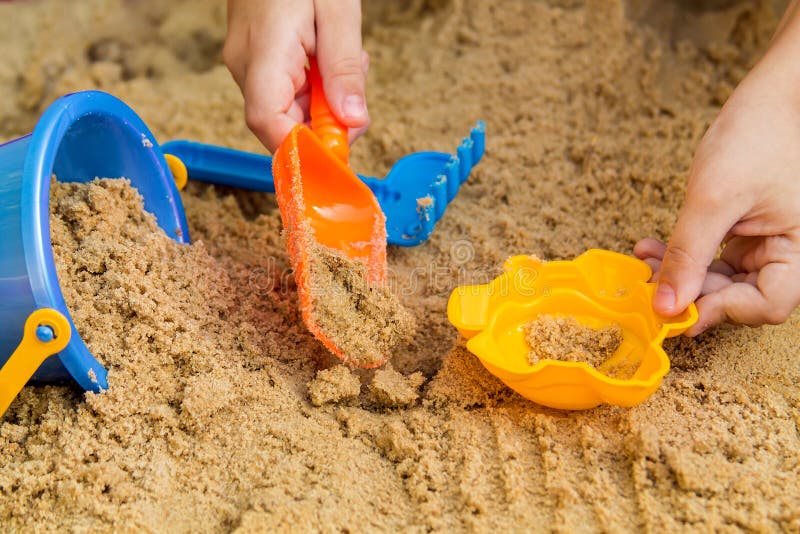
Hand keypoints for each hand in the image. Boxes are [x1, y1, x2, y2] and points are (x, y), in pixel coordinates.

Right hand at [223, 0, 369, 152]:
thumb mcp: (338, 13)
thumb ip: (344, 70)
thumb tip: (353, 122)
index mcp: (263, 55)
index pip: (268, 123)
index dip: (302, 148)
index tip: (339, 150)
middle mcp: (246, 66)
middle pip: (284, 123)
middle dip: (326, 120)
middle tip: (356, 92)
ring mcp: (248, 63)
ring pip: (289, 108)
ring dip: (325, 99)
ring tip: (345, 59)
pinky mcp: (256, 59)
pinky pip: (287, 89)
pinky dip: (315, 85)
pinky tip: (329, 56)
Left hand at [635, 46, 799, 335]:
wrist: (777, 92)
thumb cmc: (759, 134)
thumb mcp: (714, 198)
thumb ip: (689, 255)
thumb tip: (667, 307)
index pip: (765, 304)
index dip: (719, 311)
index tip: (671, 309)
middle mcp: (790, 252)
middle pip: (741, 297)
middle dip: (691, 290)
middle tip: (649, 284)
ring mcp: (769, 243)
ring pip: (723, 280)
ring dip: (682, 274)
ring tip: (645, 258)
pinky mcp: (750, 232)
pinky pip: (717, 257)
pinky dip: (686, 255)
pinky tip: (653, 247)